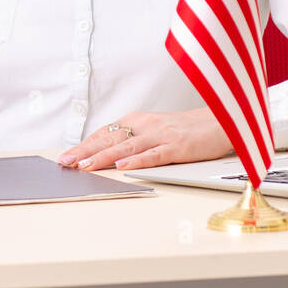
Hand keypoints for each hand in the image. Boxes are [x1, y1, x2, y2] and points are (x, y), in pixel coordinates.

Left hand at [56, 108, 235, 171]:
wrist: (222, 121)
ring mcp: (161, 135)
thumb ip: (134, 139)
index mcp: (139, 120)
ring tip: (86, 166)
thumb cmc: (187, 129)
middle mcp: (146, 125)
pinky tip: (123, 167)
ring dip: (104, 157)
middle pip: (110, 138)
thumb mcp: (156, 129)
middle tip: (65, 163)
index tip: (65, 156)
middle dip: (85, 151)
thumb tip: (107, 155)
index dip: (84, 144)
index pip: (105, 132)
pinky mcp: (177, 147)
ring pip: (127, 147)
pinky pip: (154, 155)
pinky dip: (137, 161)